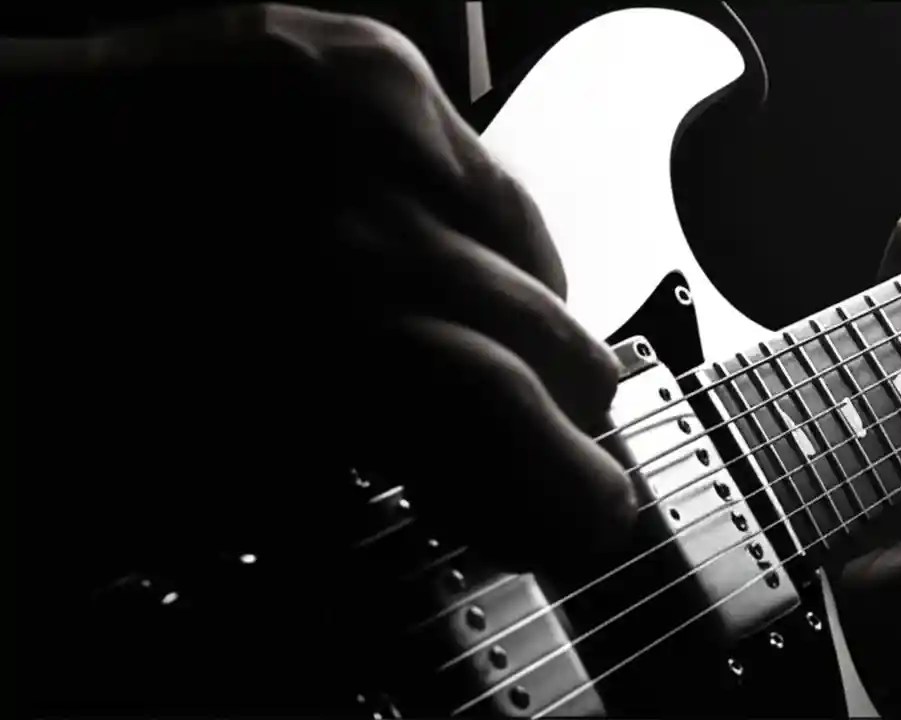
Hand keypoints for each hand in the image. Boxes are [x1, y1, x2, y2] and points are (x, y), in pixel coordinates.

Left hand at [15, 4, 634, 572]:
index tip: (578, 523)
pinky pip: (486, 180)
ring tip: (416, 337)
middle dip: (546, 420)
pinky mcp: (371, 60)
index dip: (574, 503)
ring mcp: (383, 116)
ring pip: (542, 261)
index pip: (542, 443)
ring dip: (502, 324)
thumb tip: (482, 503)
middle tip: (490, 445)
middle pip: (571, 350)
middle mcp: (381, 215)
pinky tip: (391, 255)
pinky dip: (460, 241)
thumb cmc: (55, 337)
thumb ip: (380, 488)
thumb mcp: (203, 477)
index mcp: (335, 344)